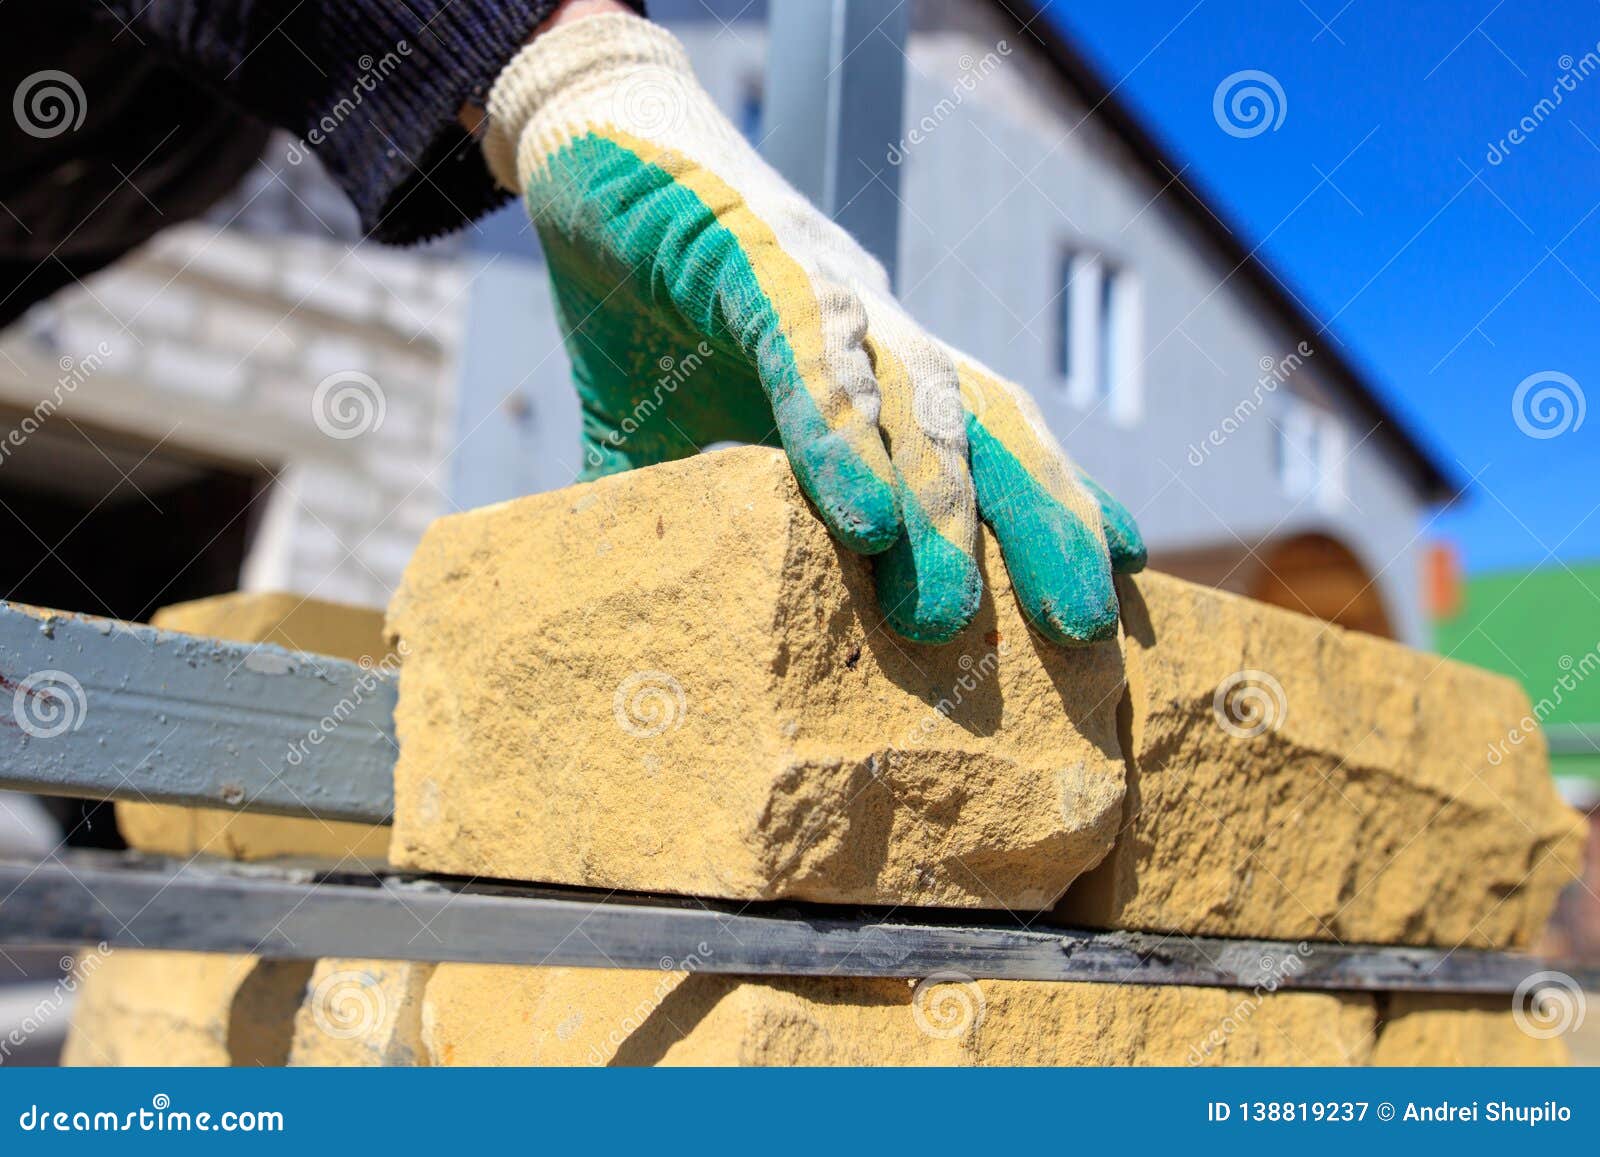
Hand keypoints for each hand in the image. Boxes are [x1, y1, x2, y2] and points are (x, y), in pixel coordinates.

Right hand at [483, 13, 1144, 644]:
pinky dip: (841, 431)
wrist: (587, 138)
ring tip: (948, 615)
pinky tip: (862, 515)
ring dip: (944, 504)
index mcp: (870, 368)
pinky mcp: (751, 255)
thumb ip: (685, 516)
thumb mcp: (663, 432)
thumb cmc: (641, 292)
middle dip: (1043, 524)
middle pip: (988, 429)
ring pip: (918, 397)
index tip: (1113, 587)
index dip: (1053, 507)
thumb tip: (660, 621)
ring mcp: (824, 287)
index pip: (983, 442)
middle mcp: (875, 328)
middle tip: (1082, 632)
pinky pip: (812, 351)